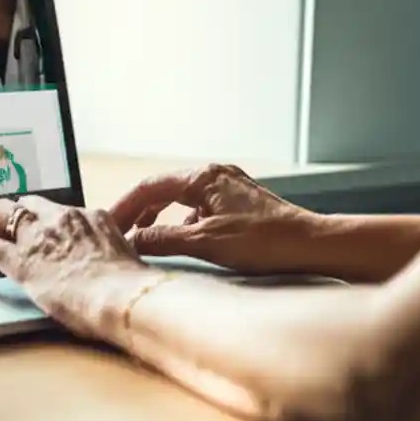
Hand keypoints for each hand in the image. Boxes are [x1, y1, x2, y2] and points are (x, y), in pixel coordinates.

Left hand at [0, 195, 158, 339]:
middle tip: (13, 238)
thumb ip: (110, 255)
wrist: (121, 298)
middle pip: (28, 202)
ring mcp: (39, 235)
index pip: (62, 211)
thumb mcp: (124, 260)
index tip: (46, 236)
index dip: (48, 224)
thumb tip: (108, 268)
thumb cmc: (130, 289)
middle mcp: (64, 217)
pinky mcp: (19, 259)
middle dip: (17, 217)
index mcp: (93, 217)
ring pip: (2, 212)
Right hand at [111, 164, 323, 274]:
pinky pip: (201, 208)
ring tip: (145, 239)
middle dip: (140, 212)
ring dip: (161, 217)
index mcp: (203, 177)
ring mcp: (229, 187)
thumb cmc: (264, 241)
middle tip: (121, 234)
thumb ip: (163, 239)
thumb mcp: (205, 242)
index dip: (124, 207)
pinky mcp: (240, 202)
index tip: (108, 225)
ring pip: (183, 199)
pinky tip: (183, 241)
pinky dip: (184, 223)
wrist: (311, 245)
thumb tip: (132, 241)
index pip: (150, 186)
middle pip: (164, 189)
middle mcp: (215, 175)